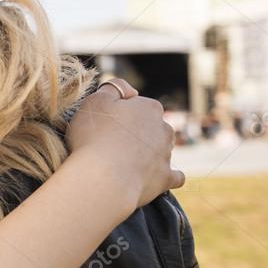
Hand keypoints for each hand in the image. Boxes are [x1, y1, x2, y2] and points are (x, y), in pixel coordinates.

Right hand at [66, 78, 184, 208]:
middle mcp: (164, 129)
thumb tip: (128, 90)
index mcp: (149, 108)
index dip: (119, 114)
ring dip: (147, 153)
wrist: (103, 178)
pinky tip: (152, 177)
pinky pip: (173, 176)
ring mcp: (166, 154)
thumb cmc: (95, 137)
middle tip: (111, 143)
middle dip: (137, 133)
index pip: (137, 105)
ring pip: (160, 149)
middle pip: (151, 127)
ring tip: (122, 163)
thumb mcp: (95, 101)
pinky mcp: (166, 178)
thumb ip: (112, 88)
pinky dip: (164, 176)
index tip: (104, 125)